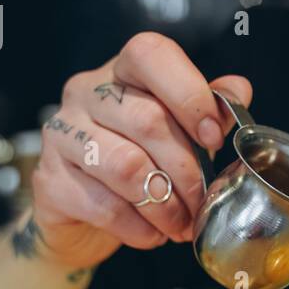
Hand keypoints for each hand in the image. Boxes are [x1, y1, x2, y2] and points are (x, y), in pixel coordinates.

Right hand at [30, 32, 252, 269]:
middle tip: (205, 200)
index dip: (189, 94)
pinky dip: (140, 226)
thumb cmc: (139, 160)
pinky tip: (153, 233)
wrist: (81, 214)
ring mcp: (61, 134)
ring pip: (126, 166)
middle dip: (188, 170)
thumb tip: (239, 90)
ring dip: (166, 204)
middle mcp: (85, 93)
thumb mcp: (178, 130)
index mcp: (122, 71)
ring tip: (183, 224)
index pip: (150, 55)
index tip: (215, 137)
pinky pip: (104, 206)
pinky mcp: (49, 180)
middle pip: (147, 120)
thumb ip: (209, 108)